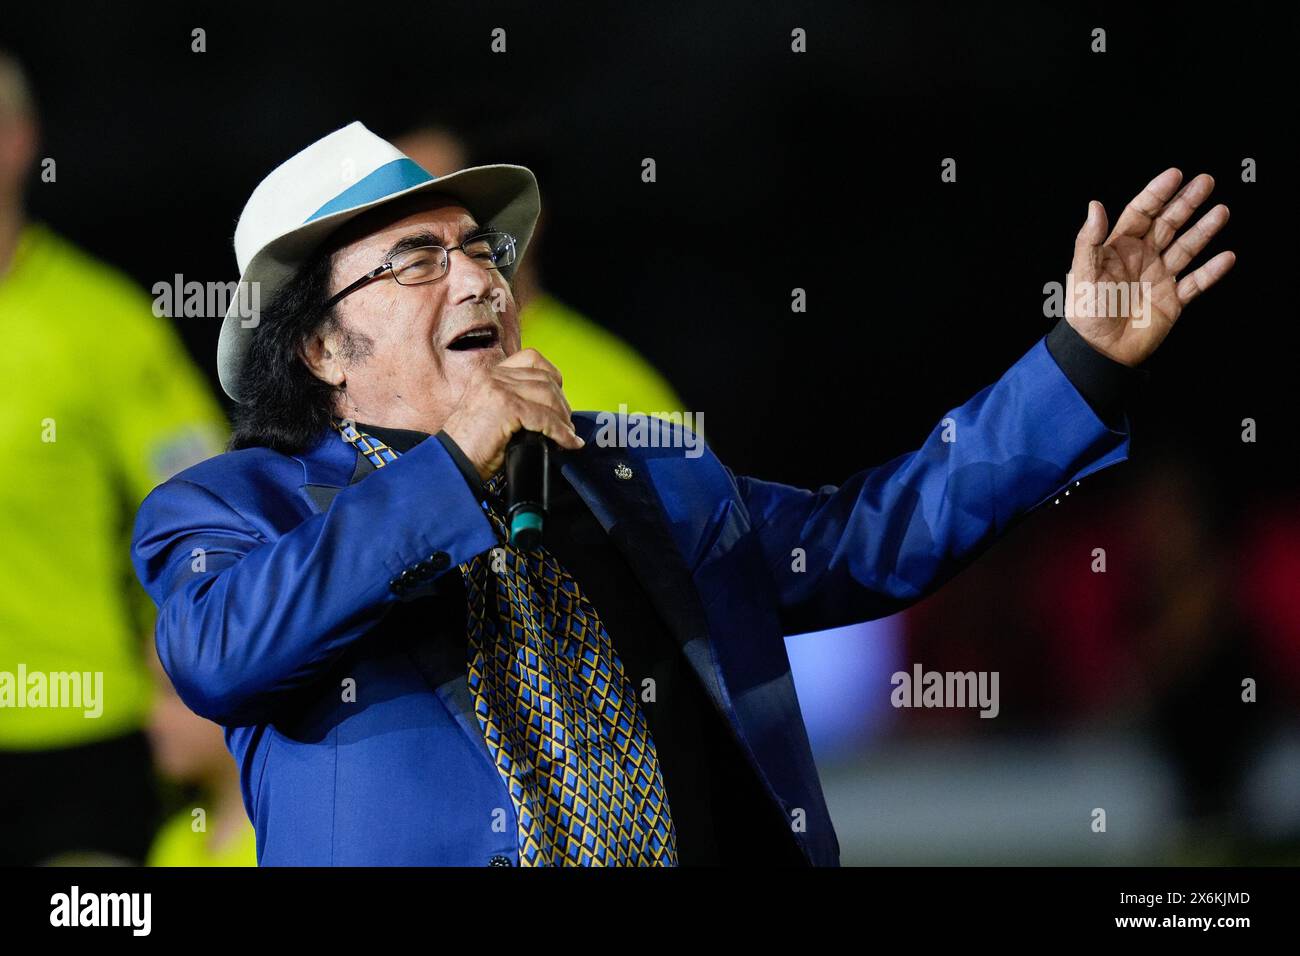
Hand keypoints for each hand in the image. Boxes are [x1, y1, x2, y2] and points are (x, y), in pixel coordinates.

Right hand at [440, 348, 583, 479]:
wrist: (451, 463)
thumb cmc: (471, 447)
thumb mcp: (493, 413)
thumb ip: (515, 401)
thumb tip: (550, 409)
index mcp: (489, 374)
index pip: (531, 359)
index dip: (552, 376)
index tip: (559, 398)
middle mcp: (494, 376)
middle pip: (544, 378)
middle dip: (561, 402)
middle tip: (566, 424)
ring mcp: (499, 389)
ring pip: (548, 395)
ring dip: (563, 418)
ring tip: (566, 435)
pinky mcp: (507, 407)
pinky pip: (545, 417)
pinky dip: (560, 432)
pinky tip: (566, 443)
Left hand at [1068, 168, 1235, 366]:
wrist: (1097, 351)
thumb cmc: (1085, 312)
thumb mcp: (1082, 273)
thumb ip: (1089, 240)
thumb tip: (1095, 205)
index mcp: (1119, 248)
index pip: (1141, 212)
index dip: (1157, 193)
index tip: (1175, 174)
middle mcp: (1142, 258)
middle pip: (1168, 223)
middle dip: (1187, 203)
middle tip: (1207, 181)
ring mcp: (1159, 277)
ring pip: (1187, 247)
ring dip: (1204, 230)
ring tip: (1222, 211)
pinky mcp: (1172, 300)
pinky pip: (1196, 282)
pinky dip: (1212, 271)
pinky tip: (1227, 257)